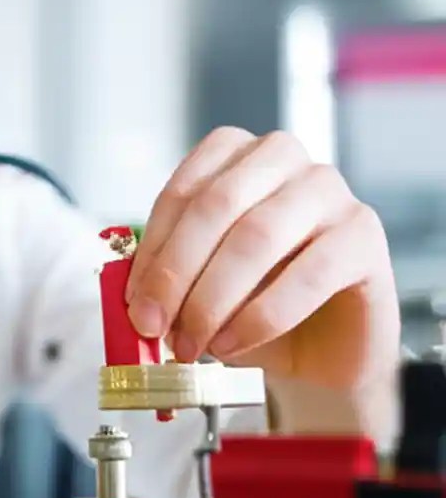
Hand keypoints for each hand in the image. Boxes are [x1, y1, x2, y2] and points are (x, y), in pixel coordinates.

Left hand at [124, 127, 399, 391]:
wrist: (323, 344)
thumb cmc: (255, 299)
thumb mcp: (198, 281)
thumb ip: (166, 274)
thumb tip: (133, 297)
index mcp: (234, 153)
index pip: (182, 192)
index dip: (152, 251)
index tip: (133, 303)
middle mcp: (283, 157)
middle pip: (216, 205)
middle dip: (176, 273)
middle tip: (154, 325)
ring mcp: (330, 191)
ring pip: (257, 235)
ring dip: (213, 298)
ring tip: (192, 342)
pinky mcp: (364, 234)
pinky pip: (308, 273)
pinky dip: (260, 316)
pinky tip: (232, 344)